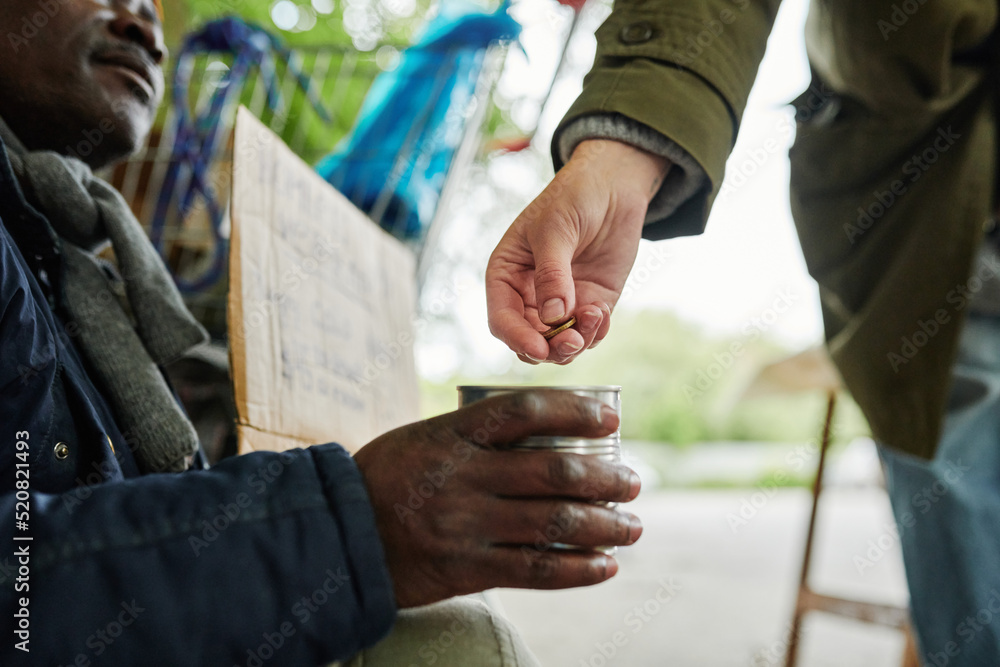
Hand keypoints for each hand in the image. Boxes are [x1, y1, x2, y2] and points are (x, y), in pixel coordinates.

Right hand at [353, 391, 642, 608]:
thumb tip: (546, 434)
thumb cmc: (388, 478)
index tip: (611, 421)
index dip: (577, 412)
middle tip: (633, 482)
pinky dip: (577, 568)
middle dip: (606, 478)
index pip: (527, 412)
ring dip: (604, 525)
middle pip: (554, 472)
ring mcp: (465, 524)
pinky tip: (603, 565)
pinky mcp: (464, 568)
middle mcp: (463, 476)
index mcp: (454, 434)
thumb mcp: (425, 437)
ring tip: (631, 526)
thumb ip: (477, 435)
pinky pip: (534, 569)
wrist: (337, 534)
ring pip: (553, 523)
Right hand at [486, 139, 669, 363]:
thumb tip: (553, 317)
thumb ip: (552, 274)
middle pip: (531, 340)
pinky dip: (596, 332)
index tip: (540, 348)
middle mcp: (529, 295)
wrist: (613, 185)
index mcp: (507, 275)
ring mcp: (561, 302)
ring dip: (577, 342)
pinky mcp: (590, 303)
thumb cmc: (573, 197)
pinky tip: (602, 312)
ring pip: (560, 344)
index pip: (502, 319)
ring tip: (596, 316)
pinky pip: (588, 333)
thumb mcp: (555, 230)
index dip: (518, 338)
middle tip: (573, 339)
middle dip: (551, 347)